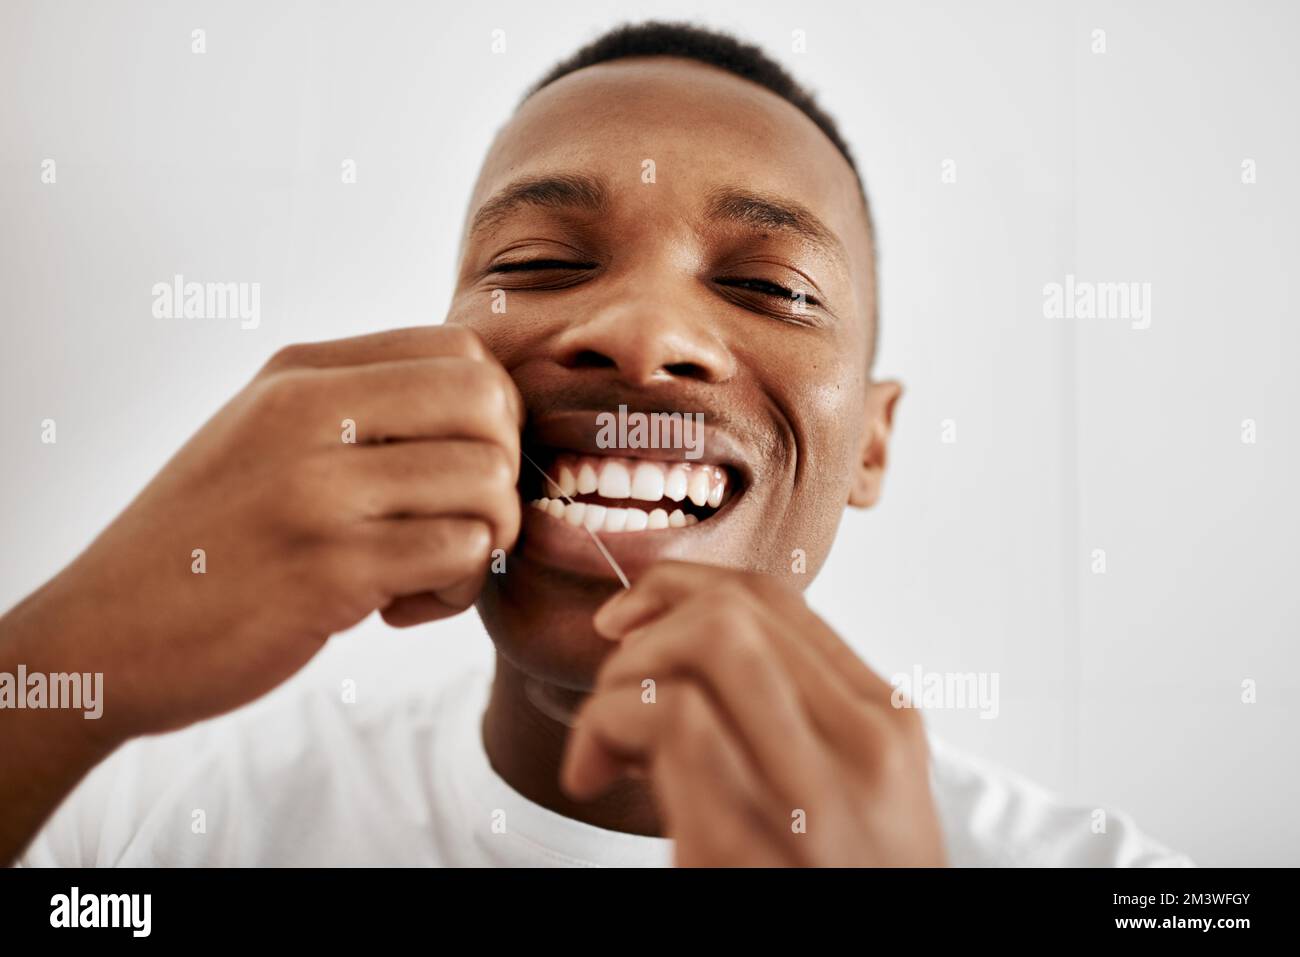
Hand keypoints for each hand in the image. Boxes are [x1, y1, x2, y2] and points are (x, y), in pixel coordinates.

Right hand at [10, 325, 522, 738]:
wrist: (106, 632)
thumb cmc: (210, 538)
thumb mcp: (266, 436)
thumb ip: (357, 408)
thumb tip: (488, 409)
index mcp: (300, 374)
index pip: (462, 352)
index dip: (494, 415)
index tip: (459, 468)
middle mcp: (308, 415)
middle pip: (490, 406)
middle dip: (504, 472)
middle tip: (461, 522)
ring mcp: (317, 491)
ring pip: (487, 485)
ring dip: (484, 544)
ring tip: (426, 573)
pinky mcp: (328, 571)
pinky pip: (460, 554)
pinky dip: (453, 591)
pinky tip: (400, 609)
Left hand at [560, 562, 947, 866]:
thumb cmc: (836, 888)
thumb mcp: (850, 793)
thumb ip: (800, 717)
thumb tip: (691, 641)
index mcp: (887, 723)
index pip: (777, 598)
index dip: (683, 586)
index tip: (631, 623)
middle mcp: (865, 746)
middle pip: (735, 608)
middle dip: (646, 619)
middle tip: (611, 676)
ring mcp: (813, 798)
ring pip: (705, 644)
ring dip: (621, 675)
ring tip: (605, 736)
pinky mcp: (743, 848)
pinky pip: (665, 722)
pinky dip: (603, 727)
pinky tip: (593, 775)